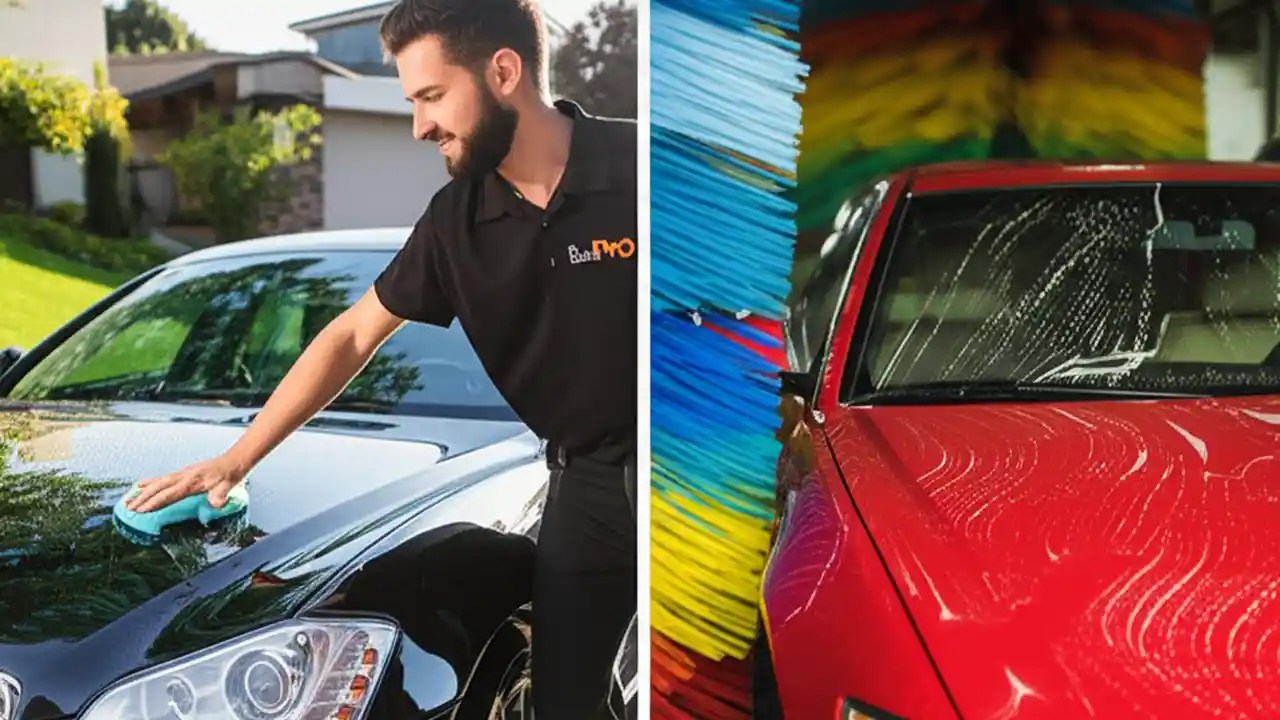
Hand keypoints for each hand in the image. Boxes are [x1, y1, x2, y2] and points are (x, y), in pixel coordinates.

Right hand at [125, 455, 246, 512]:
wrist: (234, 460)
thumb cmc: (230, 475)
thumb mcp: (229, 486)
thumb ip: (221, 495)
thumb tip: (217, 503)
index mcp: (193, 481)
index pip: (170, 494)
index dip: (155, 502)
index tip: (141, 510)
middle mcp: (184, 476)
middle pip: (158, 487)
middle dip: (142, 498)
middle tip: (128, 509)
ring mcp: (182, 473)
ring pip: (157, 482)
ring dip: (142, 491)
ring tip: (127, 500)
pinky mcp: (182, 473)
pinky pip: (162, 479)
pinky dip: (149, 483)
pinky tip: (140, 486)